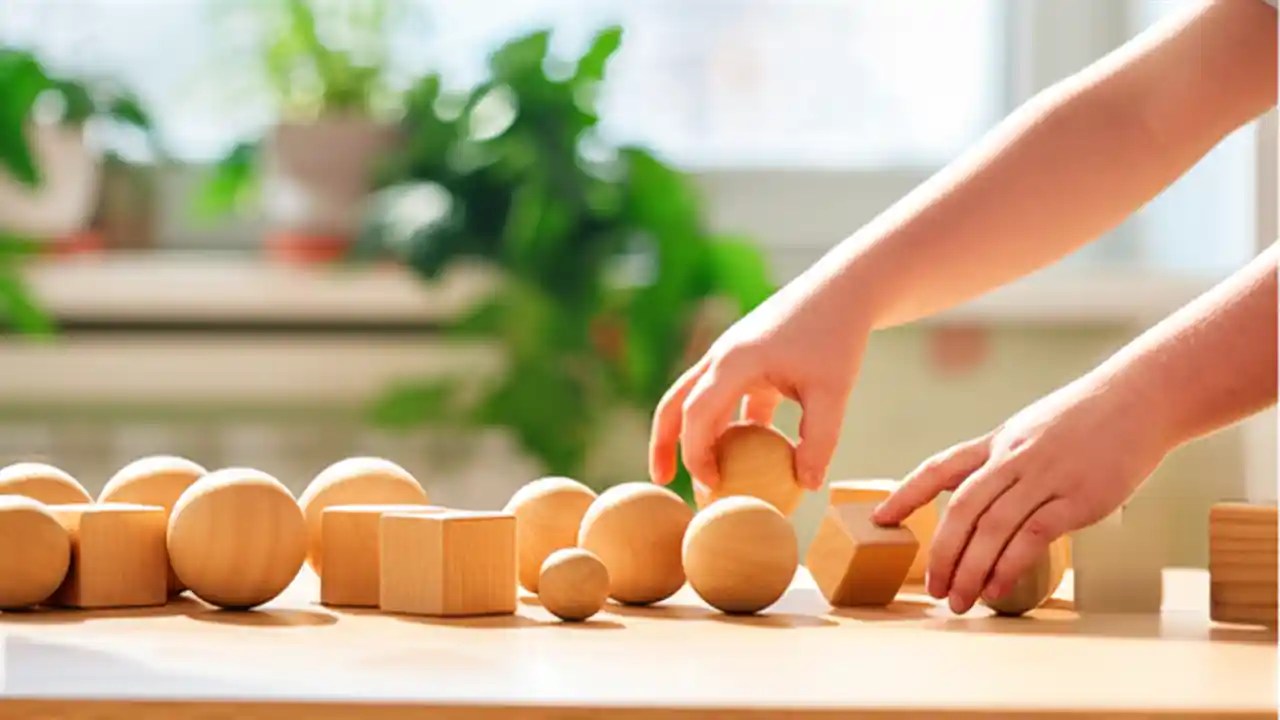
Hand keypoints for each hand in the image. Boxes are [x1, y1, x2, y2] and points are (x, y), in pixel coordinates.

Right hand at [648, 266, 874, 492]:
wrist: (844, 289)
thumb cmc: (838, 336)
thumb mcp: (833, 392)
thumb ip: (819, 440)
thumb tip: (807, 486)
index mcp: (734, 362)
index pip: (696, 413)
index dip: (695, 453)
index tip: (712, 486)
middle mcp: (722, 357)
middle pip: (675, 403)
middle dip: (663, 443)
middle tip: (664, 481)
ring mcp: (731, 357)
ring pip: (699, 401)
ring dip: (697, 437)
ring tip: (707, 476)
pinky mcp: (748, 360)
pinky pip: (728, 398)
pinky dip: (731, 427)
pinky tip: (748, 457)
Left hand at [873, 372, 1173, 613]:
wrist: (1142, 398)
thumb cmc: (1089, 419)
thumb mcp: (1033, 428)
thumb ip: (1005, 459)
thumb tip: (984, 495)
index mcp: (997, 442)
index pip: (939, 468)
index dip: (906, 493)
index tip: (880, 519)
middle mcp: (1013, 458)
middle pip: (961, 508)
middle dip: (940, 551)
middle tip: (933, 588)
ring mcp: (1045, 476)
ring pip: (992, 527)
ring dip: (970, 568)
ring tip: (959, 600)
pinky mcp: (1078, 497)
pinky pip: (1033, 535)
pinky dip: (1009, 564)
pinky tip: (997, 588)